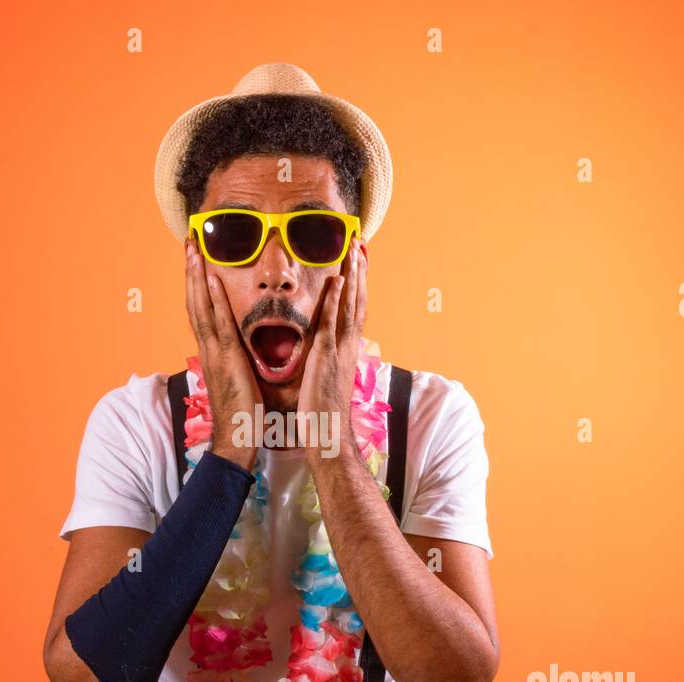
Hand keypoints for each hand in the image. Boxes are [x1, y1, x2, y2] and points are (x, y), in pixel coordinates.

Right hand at [185, 237, 261, 470]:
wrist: (238, 438)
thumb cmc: (243, 412)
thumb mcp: (241, 377)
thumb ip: (238, 358)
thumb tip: (243, 346)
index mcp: (212, 351)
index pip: (201, 310)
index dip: (197, 283)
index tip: (196, 259)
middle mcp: (208, 347)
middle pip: (194, 301)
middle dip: (191, 270)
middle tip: (189, 242)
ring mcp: (214, 352)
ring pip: (200, 306)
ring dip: (195, 276)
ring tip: (193, 249)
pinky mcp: (226, 358)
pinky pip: (217, 323)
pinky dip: (211, 300)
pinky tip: (209, 278)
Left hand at [298, 241, 366, 466]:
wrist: (328, 435)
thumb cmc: (323, 411)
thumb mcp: (326, 377)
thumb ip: (327, 358)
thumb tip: (325, 347)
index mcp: (346, 349)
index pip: (355, 309)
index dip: (358, 284)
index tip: (359, 261)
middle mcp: (348, 344)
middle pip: (358, 299)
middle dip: (360, 270)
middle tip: (360, 243)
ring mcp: (339, 348)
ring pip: (350, 304)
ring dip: (353, 275)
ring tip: (354, 249)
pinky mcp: (326, 355)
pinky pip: (332, 321)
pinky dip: (336, 299)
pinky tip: (338, 279)